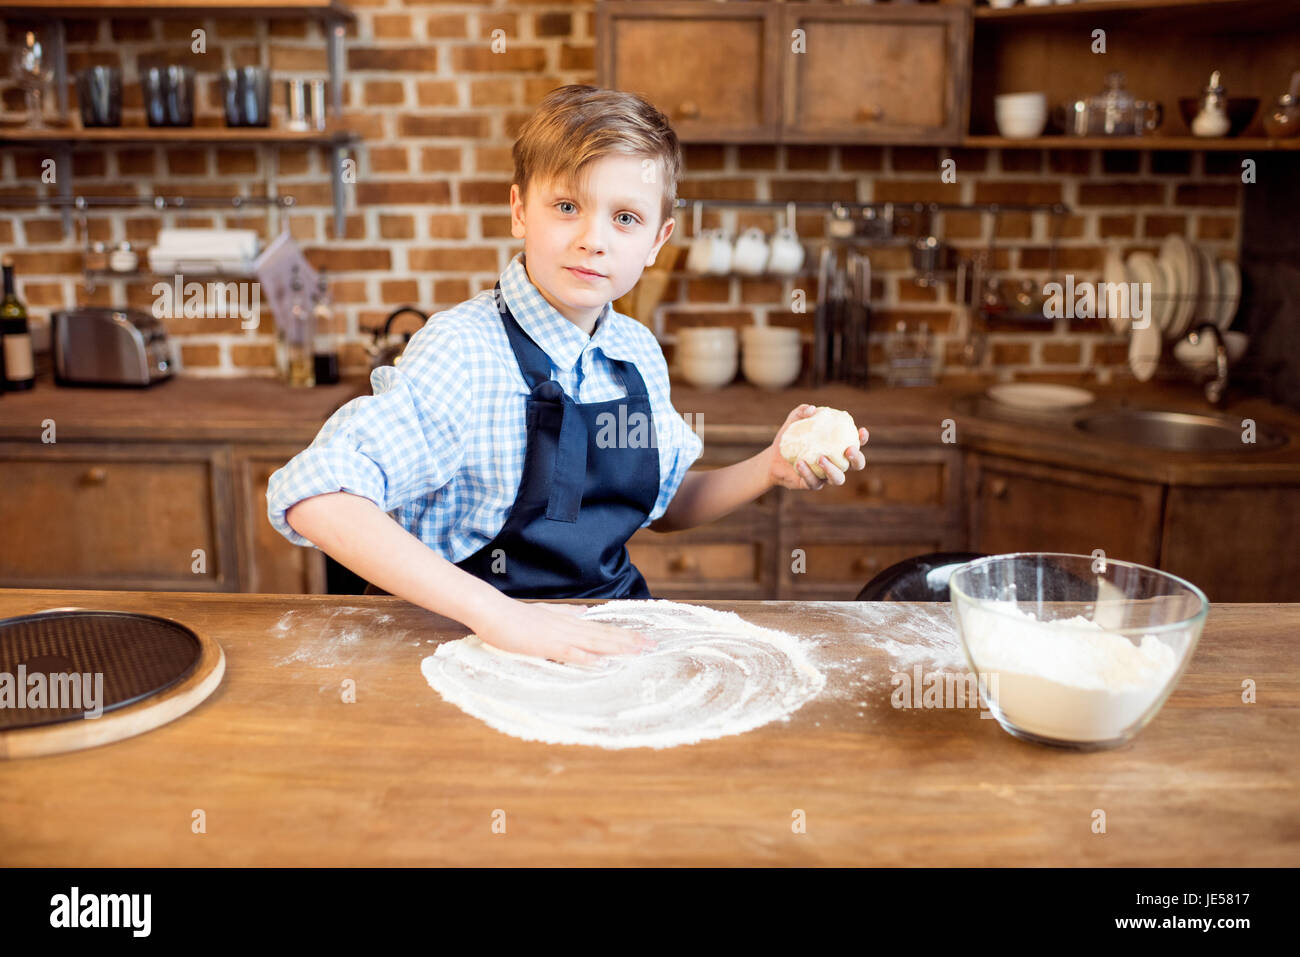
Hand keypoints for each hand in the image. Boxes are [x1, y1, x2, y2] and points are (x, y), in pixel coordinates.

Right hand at [474, 601, 655, 665]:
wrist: (494, 612)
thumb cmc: (516, 616)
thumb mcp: (546, 612)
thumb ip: (566, 613)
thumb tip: (585, 612)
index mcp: (569, 621)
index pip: (602, 628)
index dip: (624, 633)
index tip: (644, 638)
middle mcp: (569, 626)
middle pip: (605, 634)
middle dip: (630, 641)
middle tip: (654, 645)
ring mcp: (559, 636)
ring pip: (595, 642)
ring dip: (618, 647)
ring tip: (639, 651)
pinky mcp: (546, 645)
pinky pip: (571, 653)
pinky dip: (587, 658)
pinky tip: (602, 662)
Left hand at [768, 403, 868, 490]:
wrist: (773, 458)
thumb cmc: (790, 438)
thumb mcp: (794, 421)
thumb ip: (803, 411)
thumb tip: (813, 409)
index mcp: (837, 447)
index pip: (856, 444)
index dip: (862, 439)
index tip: (861, 431)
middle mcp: (836, 463)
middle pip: (856, 465)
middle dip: (857, 459)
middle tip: (849, 450)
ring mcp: (825, 476)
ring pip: (838, 479)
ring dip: (832, 469)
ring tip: (820, 458)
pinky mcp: (811, 484)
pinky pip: (814, 482)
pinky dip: (807, 472)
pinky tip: (800, 463)